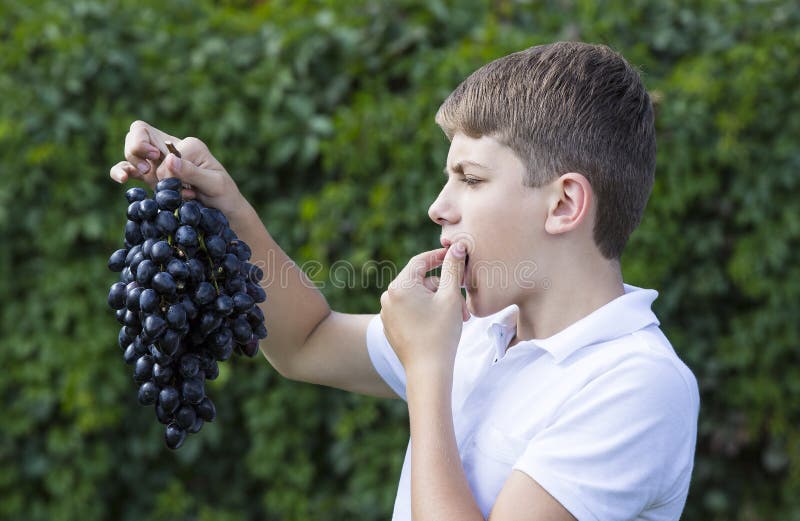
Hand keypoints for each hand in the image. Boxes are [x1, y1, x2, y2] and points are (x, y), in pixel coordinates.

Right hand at [109, 120, 247, 219]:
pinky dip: (120, 171)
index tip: (179, 181)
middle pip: (140, 132)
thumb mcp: (215, 184)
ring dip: (131, 160)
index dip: (165, 165)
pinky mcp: (152, 178)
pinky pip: (129, 169)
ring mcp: (159, 163)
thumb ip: (192, 172)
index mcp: (189, 145)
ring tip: (142, 172)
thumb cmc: (224, 196)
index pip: (164, 144)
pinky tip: (121, 178)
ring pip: (132, 148)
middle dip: (137, 148)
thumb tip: (168, 160)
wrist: (223, 213)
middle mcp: (171, 149)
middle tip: (147, 167)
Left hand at [379, 242, 469, 375]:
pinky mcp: (391, 327)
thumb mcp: (450, 297)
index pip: (421, 261)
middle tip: (463, 303)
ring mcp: (387, 313)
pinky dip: (427, 312)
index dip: (440, 256)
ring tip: (457, 318)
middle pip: (421, 282)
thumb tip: (457, 247)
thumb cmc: (441, 333)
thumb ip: (453, 269)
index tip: (456, 256)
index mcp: (399, 286)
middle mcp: (388, 297)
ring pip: (417, 297)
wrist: (428, 371)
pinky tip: (442, 325)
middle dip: (444, 289)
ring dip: (438, 303)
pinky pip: (410, 311)